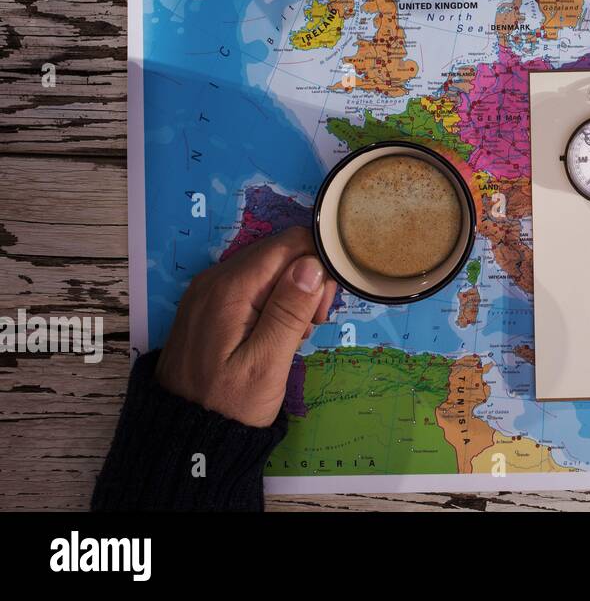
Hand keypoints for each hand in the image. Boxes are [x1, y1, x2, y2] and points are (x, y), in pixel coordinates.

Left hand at [156, 226, 336, 426]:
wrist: (181, 433)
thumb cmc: (229, 405)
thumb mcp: (266, 364)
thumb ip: (289, 311)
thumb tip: (312, 263)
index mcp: (230, 288)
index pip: (290, 243)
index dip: (318, 268)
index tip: (320, 312)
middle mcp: (216, 278)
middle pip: (280, 252)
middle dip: (307, 281)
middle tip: (309, 328)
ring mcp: (210, 290)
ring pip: (269, 267)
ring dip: (292, 294)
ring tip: (290, 337)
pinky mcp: (210, 304)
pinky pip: (253, 284)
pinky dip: (272, 302)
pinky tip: (273, 334)